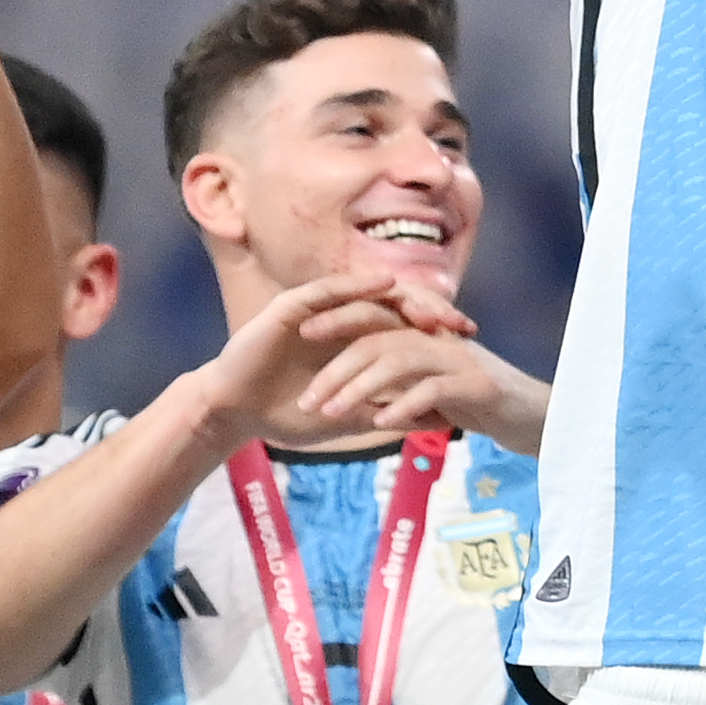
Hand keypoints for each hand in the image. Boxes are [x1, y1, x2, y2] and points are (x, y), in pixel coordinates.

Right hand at [177, 272, 462, 450]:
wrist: (236, 413)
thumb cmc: (287, 414)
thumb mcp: (346, 417)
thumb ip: (387, 413)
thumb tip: (440, 420)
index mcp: (355, 339)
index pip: (403, 323)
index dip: (436, 326)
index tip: (469, 336)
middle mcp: (342, 318)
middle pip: (395, 303)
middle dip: (431, 310)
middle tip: (461, 324)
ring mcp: (320, 308)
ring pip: (369, 293)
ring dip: (404, 298)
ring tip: (434, 309)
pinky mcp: (295, 305)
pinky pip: (331, 288)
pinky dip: (360, 284)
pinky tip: (386, 284)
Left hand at [294, 325, 546, 456]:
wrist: (543, 419)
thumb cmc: (486, 407)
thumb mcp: (438, 394)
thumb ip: (404, 387)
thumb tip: (363, 398)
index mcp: (428, 337)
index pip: (375, 321)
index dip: (337, 325)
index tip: (299, 339)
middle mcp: (441, 340)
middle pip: (379, 340)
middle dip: (336, 367)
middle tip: (306, 399)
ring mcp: (461, 359)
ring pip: (399, 360)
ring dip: (360, 387)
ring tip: (331, 413)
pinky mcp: (480, 385)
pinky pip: (434, 388)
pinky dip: (403, 404)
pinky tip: (380, 424)